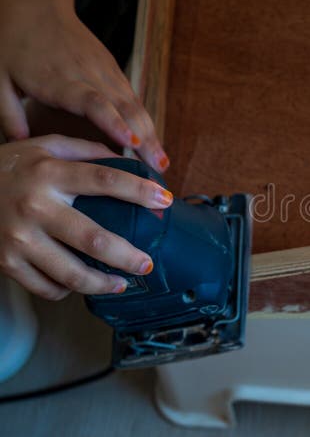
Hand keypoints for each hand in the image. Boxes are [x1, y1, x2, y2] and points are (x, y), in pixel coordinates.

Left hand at [0, 0, 168, 171]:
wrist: (35, 4)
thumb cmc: (12, 42)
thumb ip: (8, 114)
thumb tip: (22, 146)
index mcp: (59, 78)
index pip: (93, 102)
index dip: (113, 122)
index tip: (131, 143)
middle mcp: (89, 74)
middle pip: (124, 107)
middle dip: (144, 138)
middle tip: (158, 168)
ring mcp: (106, 71)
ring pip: (135, 105)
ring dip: (151, 133)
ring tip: (163, 162)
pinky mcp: (113, 70)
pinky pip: (133, 99)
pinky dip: (146, 122)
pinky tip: (154, 143)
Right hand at [0, 135, 172, 299]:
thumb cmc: (9, 167)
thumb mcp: (44, 147)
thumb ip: (86, 150)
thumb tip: (131, 159)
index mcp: (49, 173)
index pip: (105, 180)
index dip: (140, 191)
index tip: (165, 200)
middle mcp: (34, 207)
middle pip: (94, 240)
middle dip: (129, 257)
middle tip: (147, 264)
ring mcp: (18, 239)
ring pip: (72, 274)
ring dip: (104, 283)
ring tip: (122, 282)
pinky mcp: (6, 263)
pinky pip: (47, 286)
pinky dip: (68, 290)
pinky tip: (81, 284)